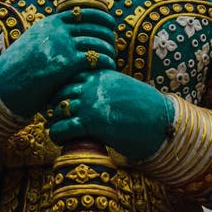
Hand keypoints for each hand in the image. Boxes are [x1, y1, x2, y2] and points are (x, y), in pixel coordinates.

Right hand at [0, 9, 115, 117]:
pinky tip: (110, 67)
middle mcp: (58, 31)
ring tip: (112, 57)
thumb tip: (62, 34)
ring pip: (97, 42)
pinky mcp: (67, 64)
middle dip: (107, 34)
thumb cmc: (17, 68)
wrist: (4, 85)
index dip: (100, 17)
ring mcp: (63, 46)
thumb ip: (49, 36)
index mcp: (50, 23)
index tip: (110, 23)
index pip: (83, 12)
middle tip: (114, 43)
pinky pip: (95, 58)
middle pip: (94, 26)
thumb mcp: (31, 42)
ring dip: (109, 49)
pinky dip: (106, 61)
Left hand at [49, 70, 173, 161]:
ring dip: (54, 120)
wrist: (158, 121)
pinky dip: (57, 134)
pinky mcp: (91, 123)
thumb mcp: (119, 87)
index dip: (61, 89)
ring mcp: (90, 103)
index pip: (69, 76)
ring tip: (55, 128)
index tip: (58, 99)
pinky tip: (59, 138)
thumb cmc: (142, 106)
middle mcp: (92, 85)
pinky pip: (63, 128)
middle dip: (54, 104)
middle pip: (59, 91)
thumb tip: (83, 95)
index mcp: (99, 73)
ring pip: (58, 109)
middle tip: (53, 116)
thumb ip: (101, 87)